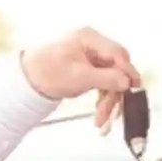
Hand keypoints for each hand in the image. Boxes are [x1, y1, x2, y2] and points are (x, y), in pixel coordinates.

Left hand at [19, 27, 140, 128]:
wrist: (27, 80)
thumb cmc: (48, 73)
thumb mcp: (79, 77)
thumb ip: (106, 78)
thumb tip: (128, 83)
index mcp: (89, 38)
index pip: (118, 54)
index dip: (128, 73)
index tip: (134, 90)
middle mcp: (93, 44)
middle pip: (117, 68)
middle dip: (116, 94)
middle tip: (115, 114)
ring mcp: (91, 56)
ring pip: (111, 79)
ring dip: (109, 101)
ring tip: (101, 122)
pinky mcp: (89, 67)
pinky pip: (103, 83)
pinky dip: (103, 99)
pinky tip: (99, 114)